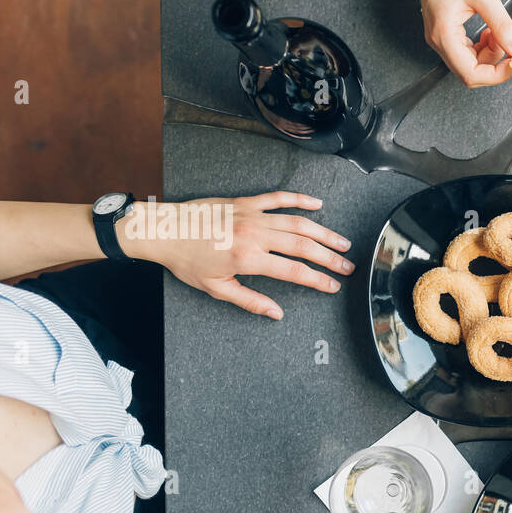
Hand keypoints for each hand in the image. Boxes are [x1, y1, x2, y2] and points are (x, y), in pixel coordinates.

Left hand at [125, 192, 354, 319]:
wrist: (163, 230)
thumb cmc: (186, 261)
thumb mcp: (216, 289)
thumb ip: (250, 301)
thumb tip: (276, 313)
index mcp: (248, 259)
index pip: (294, 271)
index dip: (318, 280)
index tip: (333, 286)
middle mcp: (254, 234)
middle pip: (303, 246)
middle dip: (330, 258)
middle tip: (348, 267)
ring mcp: (252, 215)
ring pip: (298, 222)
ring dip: (324, 232)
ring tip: (342, 243)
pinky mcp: (245, 202)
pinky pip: (278, 198)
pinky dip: (300, 200)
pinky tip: (317, 204)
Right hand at [411, 0, 511, 86]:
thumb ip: (501, 25)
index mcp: (443, 34)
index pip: (471, 74)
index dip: (496, 75)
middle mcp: (438, 40)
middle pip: (470, 71)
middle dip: (493, 61)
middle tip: (507, 41)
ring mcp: (439, 36)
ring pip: (469, 62)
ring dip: (488, 52)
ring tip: (496, 30)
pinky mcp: (445, 31)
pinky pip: (466, 50)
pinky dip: (481, 45)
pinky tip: (488, 30)